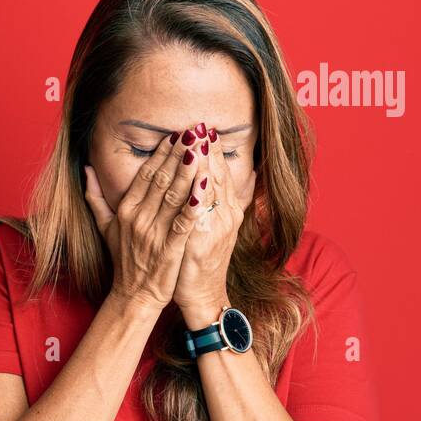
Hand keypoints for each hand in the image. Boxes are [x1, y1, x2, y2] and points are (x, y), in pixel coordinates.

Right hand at [83, 127, 205, 312]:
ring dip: (188, 171)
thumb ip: (96, 196)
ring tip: (202, 148)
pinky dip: (193, 206)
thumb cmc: (124, 259)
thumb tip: (87, 169)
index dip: (161, 154)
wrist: (134, 295)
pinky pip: (183, 223)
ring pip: (173, 196)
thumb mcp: (105, 227)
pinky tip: (205, 188)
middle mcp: (138, 219)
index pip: (145, 175)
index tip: (174, 135)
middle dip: (178, 154)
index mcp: (126, 210)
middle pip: (161, 180)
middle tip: (193, 130)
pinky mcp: (169, 250)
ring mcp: (153, 234)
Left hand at [173, 124, 256, 326]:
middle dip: (206, 150)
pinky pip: (201, 215)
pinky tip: (194, 181)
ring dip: (202, 165)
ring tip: (196, 142)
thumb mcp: (214, 225)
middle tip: (199, 125)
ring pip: (211, 190)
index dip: (212, 150)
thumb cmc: (201, 259)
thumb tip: (224, 175)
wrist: (203, 294)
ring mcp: (217, 228)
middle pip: (216, 176)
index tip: (205, 128)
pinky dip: (198, 196)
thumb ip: (216, 199)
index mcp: (227, 208)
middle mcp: (226, 215)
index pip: (218, 172)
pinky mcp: (204, 242)